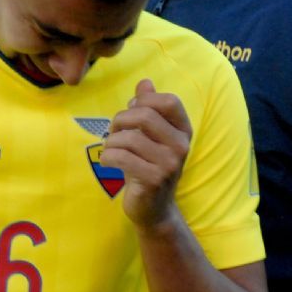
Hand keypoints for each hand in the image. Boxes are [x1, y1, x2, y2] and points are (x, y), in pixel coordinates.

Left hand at [99, 79, 191, 230]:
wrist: (154, 209)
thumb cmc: (149, 166)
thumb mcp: (151, 137)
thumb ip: (149, 109)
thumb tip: (145, 82)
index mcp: (183, 131)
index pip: (169, 101)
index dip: (144, 101)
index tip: (131, 111)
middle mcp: (181, 146)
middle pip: (146, 116)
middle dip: (121, 119)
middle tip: (113, 131)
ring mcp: (169, 165)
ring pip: (130, 138)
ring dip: (111, 141)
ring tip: (110, 149)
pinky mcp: (153, 180)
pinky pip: (122, 158)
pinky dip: (108, 157)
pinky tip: (108, 162)